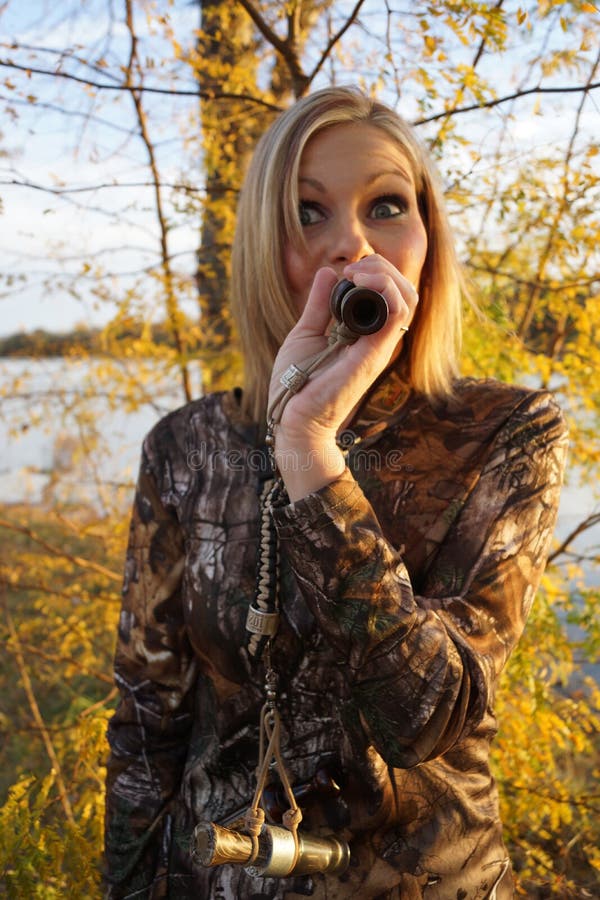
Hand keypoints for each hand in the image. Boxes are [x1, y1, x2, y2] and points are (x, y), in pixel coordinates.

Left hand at [268, 257, 418, 499]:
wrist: (291, 416)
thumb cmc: (296, 382)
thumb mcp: (307, 332)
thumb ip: (319, 305)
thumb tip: (329, 272)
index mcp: (365, 334)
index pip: (391, 294)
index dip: (375, 271)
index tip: (346, 271)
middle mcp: (378, 339)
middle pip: (404, 291)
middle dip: (383, 267)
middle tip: (353, 269)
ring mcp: (379, 347)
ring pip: (407, 298)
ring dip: (386, 275)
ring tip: (357, 273)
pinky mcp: (374, 354)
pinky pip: (397, 315)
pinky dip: (385, 290)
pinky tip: (359, 283)